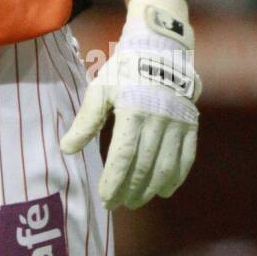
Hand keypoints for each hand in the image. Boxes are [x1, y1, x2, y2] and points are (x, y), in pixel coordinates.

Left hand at [60, 0, 200, 209]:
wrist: (161, 50)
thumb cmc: (125, 70)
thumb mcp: (101, 89)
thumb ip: (86, 120)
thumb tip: (66, 149)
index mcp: (133, 111)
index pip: (123, 156)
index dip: (114, 181)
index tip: (105, 199)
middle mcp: (158, 120)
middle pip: (144, 166)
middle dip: (130, 190)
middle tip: (117, 205)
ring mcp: (177, 123)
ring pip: (165, 166)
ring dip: (150, 188)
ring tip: (135, 201)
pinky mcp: (190, 125)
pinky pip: (186, 158)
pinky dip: (176, 177)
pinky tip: (164, 191)